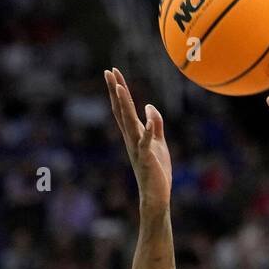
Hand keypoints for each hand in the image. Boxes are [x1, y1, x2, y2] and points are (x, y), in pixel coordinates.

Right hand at [103, 67, 172, 208]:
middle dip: (116, 91)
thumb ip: (156, 124)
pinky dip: (148, 131)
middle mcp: (132, 139)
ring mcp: (138, 149)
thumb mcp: (159, 143)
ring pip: (129, 123)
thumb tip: (149, 105)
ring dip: (125, 106)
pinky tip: (148, 119)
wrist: (155, 196)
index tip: (112, 72)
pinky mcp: (147, 159)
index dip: (118, 90)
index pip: (123, 108)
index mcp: (134, 134)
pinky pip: (146, 143)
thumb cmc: (157, 171)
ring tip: (119, 88)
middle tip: (109, 72)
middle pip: (122, 111)